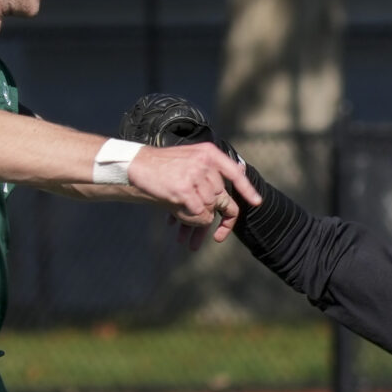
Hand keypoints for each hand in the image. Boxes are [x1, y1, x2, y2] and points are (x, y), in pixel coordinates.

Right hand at [128, 141, 256, 242]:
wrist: (135, 166)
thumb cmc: (160, 168)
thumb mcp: (188, 161)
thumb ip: (208, 175)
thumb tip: (228, 195)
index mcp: (208, 153)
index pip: (234, 172)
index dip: (247, 189)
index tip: (256, 202)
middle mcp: (205, 163)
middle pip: (221, 199)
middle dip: (215, 218)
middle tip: (217, 237)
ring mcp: (196, 176)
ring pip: (210, 210)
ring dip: (197, 220)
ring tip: (182, 221)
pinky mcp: (186, 191)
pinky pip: (200, 216)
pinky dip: (191, 223)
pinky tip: (177, 220)